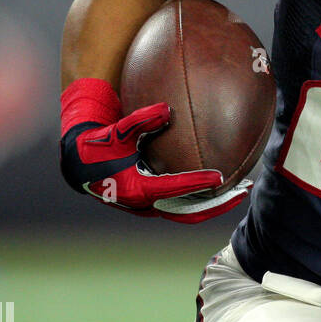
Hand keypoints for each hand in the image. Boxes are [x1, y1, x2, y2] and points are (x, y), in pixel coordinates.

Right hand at [60, 78, 247, 222]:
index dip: (197, 183)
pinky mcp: (152, 203)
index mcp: (137, 188)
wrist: (78, 164)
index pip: (174, 188)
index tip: (220, 176)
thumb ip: (140, 120)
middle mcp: (145, 204)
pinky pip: (182, 205)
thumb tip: (166, 109)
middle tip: (243, 192)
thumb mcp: (115, 132)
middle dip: (217, 205)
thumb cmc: (97, 146)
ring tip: (241, 191)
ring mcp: (149, 207)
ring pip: (188, 212)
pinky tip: (220, 185)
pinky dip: (202, 199)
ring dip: (214, 205)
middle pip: (189, 212)